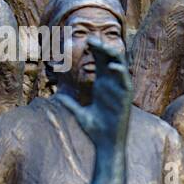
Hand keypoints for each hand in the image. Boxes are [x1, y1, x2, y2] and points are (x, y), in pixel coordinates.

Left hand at [58, 38, 132, 172]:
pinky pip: (125, 83)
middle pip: (109, 61)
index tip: (87, 40)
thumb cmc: (95, 129)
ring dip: (112, 56)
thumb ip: (69, 103)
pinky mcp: (125, 99)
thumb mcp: (78, 113)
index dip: (96, 50)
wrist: (105, 144)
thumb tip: (57, 96)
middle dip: (102, 48)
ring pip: (119, 68)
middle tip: (91, 39)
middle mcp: (111, 86)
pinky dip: (120, 73)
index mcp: (101, 86)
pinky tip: (113, 66)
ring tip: (102, 46)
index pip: (100, 62)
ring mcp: (119, 91)